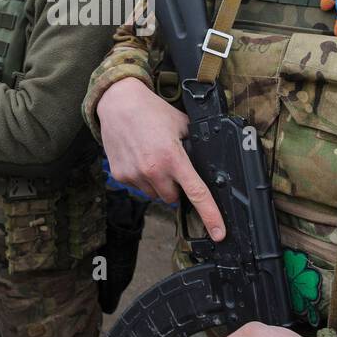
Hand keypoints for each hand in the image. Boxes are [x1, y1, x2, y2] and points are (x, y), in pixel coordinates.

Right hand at [96, 76, 223, 240]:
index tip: (218, 233)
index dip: (210, 215)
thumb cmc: (151, 111)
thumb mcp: (181, 123)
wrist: (118, 103)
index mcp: (173, 158)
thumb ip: (195, 144)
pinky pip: (138, 188)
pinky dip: (142, 178)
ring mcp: (134, 175)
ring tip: (152, 157)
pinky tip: (139, 158)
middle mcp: (153, 170)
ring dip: (158, 184)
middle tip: (171, 165)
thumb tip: (206, 160)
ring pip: (155, 194)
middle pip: (173, 198)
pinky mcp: (120, 175)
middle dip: (176, 186)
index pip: (197, 193)